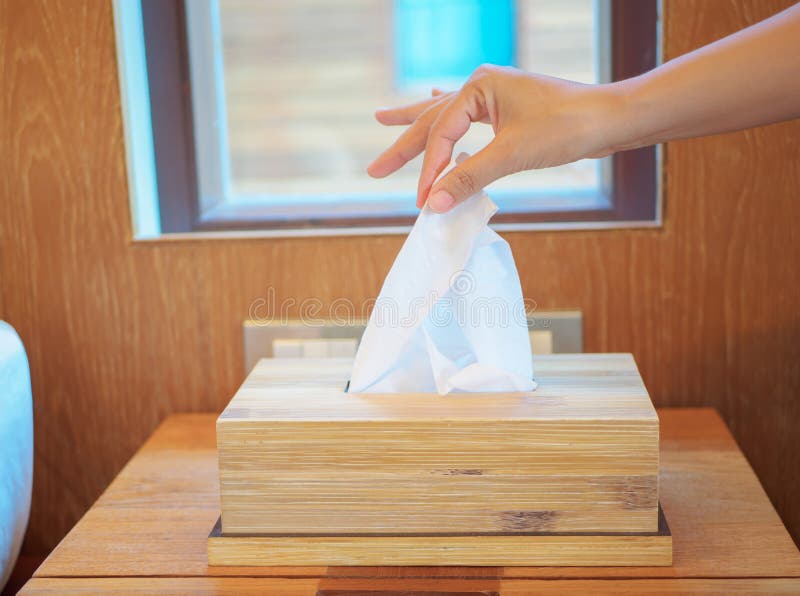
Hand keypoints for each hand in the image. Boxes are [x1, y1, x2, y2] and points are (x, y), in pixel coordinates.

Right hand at [367, 65, 625, 212]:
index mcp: (479, 85)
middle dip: (403, 144)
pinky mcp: (506, 108)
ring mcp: (494, 95)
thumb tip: (432, 204)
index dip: (429, 170)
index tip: (422, 201)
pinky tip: (432, 99)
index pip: (441, 133)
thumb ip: (469, 177)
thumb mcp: (512, 154)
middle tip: (374, 169)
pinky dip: (448, 119)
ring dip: (417, 124)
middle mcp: (482, 85)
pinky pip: (466, 116)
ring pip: (446, 115)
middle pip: (432, 120)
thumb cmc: (566, 128)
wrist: (610, 119)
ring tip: (382, 118)